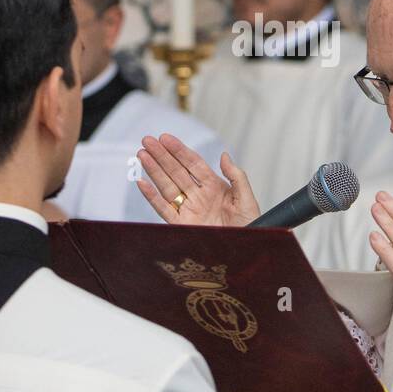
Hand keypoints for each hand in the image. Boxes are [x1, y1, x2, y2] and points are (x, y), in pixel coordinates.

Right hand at [137, 133, 260, 227]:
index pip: (193, 164)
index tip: (165, 138)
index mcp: (214, 187)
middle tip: (147, 140)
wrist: (245, 253)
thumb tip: (224, 155)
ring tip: (142, 154)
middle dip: (161, 156)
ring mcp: (189, 210)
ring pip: (167, 186)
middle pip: (176, 171)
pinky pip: (163, 209)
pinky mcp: (181, 225)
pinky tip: (142, 183)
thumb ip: (237, 177)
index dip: (179, 150)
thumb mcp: (247, 200)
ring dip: (154, 170)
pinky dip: (152, 197)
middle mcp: (199, 196)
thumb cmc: (250, 227)